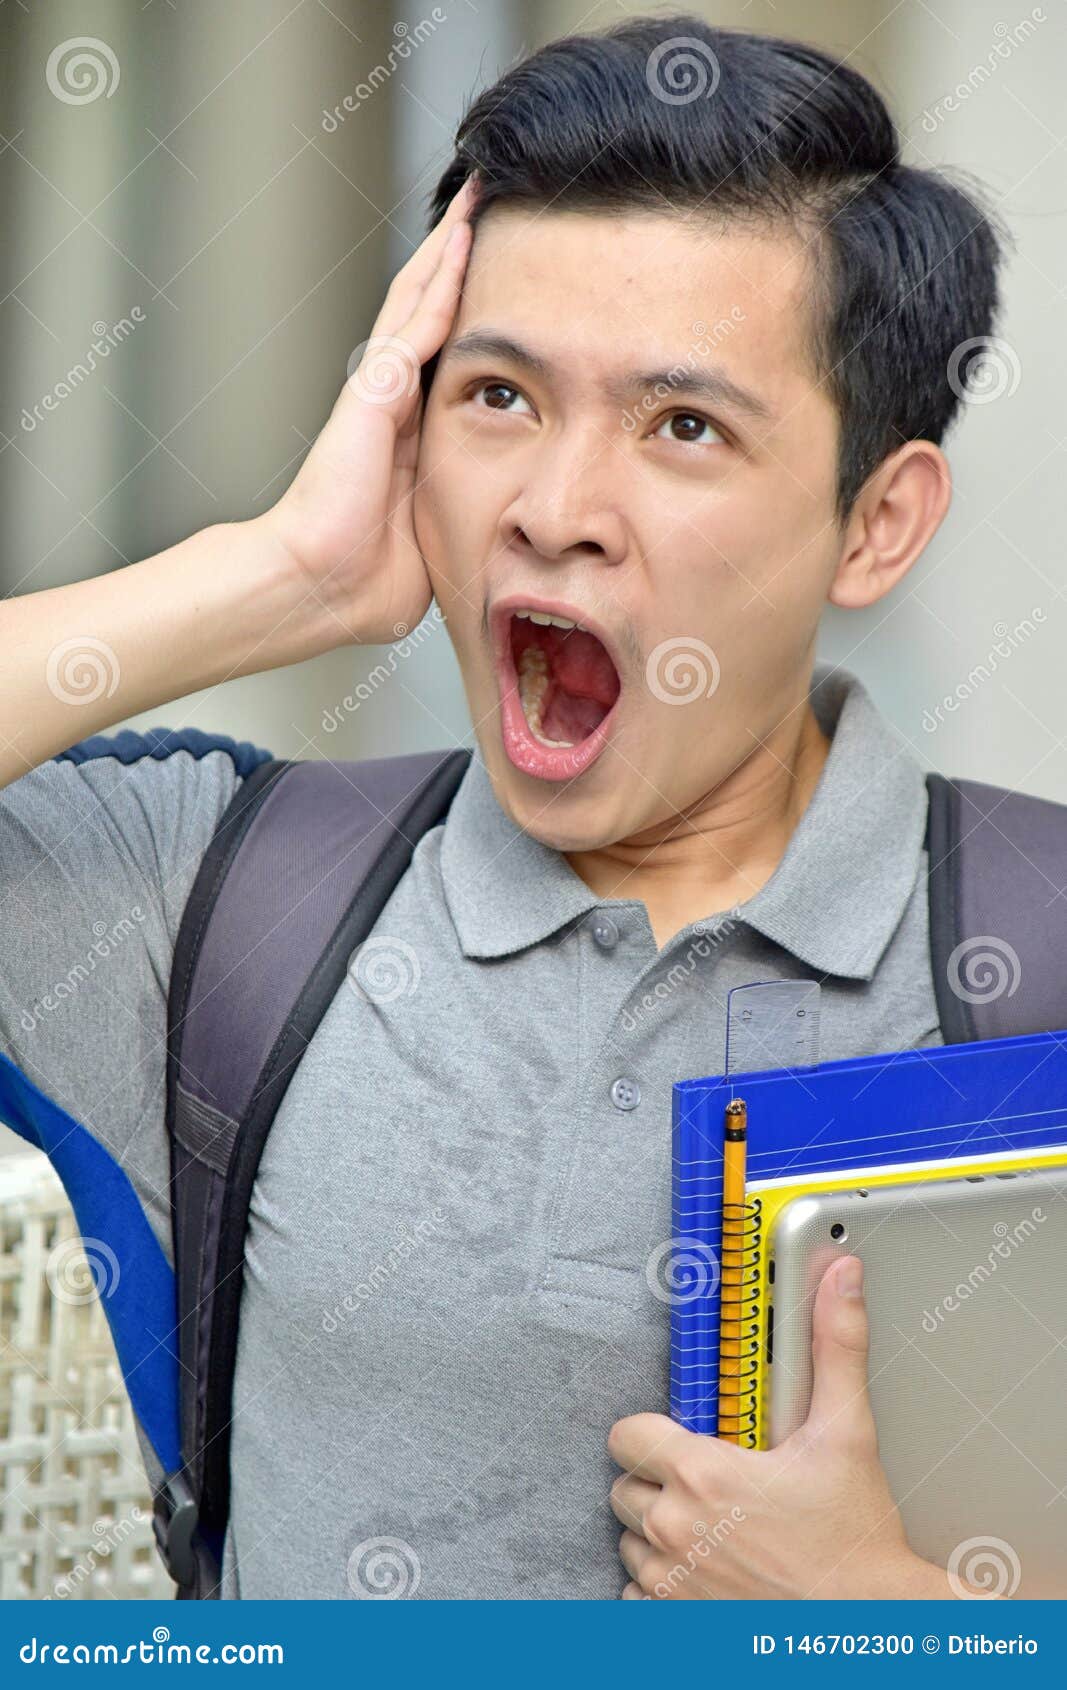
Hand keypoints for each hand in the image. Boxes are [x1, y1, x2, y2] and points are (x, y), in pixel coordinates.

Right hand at [263, 173, 477, 645]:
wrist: (316, 588)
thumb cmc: (364, 582)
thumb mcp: (433, 540)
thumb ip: (459, 517)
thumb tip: (504, 536)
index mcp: (406, 435)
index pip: (445, 357)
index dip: (471, 314)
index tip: (510, 283)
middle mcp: (390, 401)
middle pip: (430, 311)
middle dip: (460, 260)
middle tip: (492, 206)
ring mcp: (378, 390)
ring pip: (421, 300)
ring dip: (450, 247)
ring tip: (479, 196)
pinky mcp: (372, 391)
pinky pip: (415, 322)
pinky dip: (441, 277)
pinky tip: (464, 236)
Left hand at [609, 1256, 961, 1598]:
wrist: (870, 1626)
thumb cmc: (855, 1543)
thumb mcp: (847, 1434)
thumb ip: (836, 1346)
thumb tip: (840, 1279)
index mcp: (702, 1475)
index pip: (626, 1435)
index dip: (650, 1433)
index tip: (680, 1440)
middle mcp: (675, 1530)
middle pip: (624, 1488)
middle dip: (658, 1484)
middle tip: (710, 1489)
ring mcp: (670, 1584)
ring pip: (630, 1543)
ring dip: (660, 1537)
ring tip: (714, 1532)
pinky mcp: (673, 1626)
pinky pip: (638, 1596)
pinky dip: (663, 1588)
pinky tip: (708, 1576)